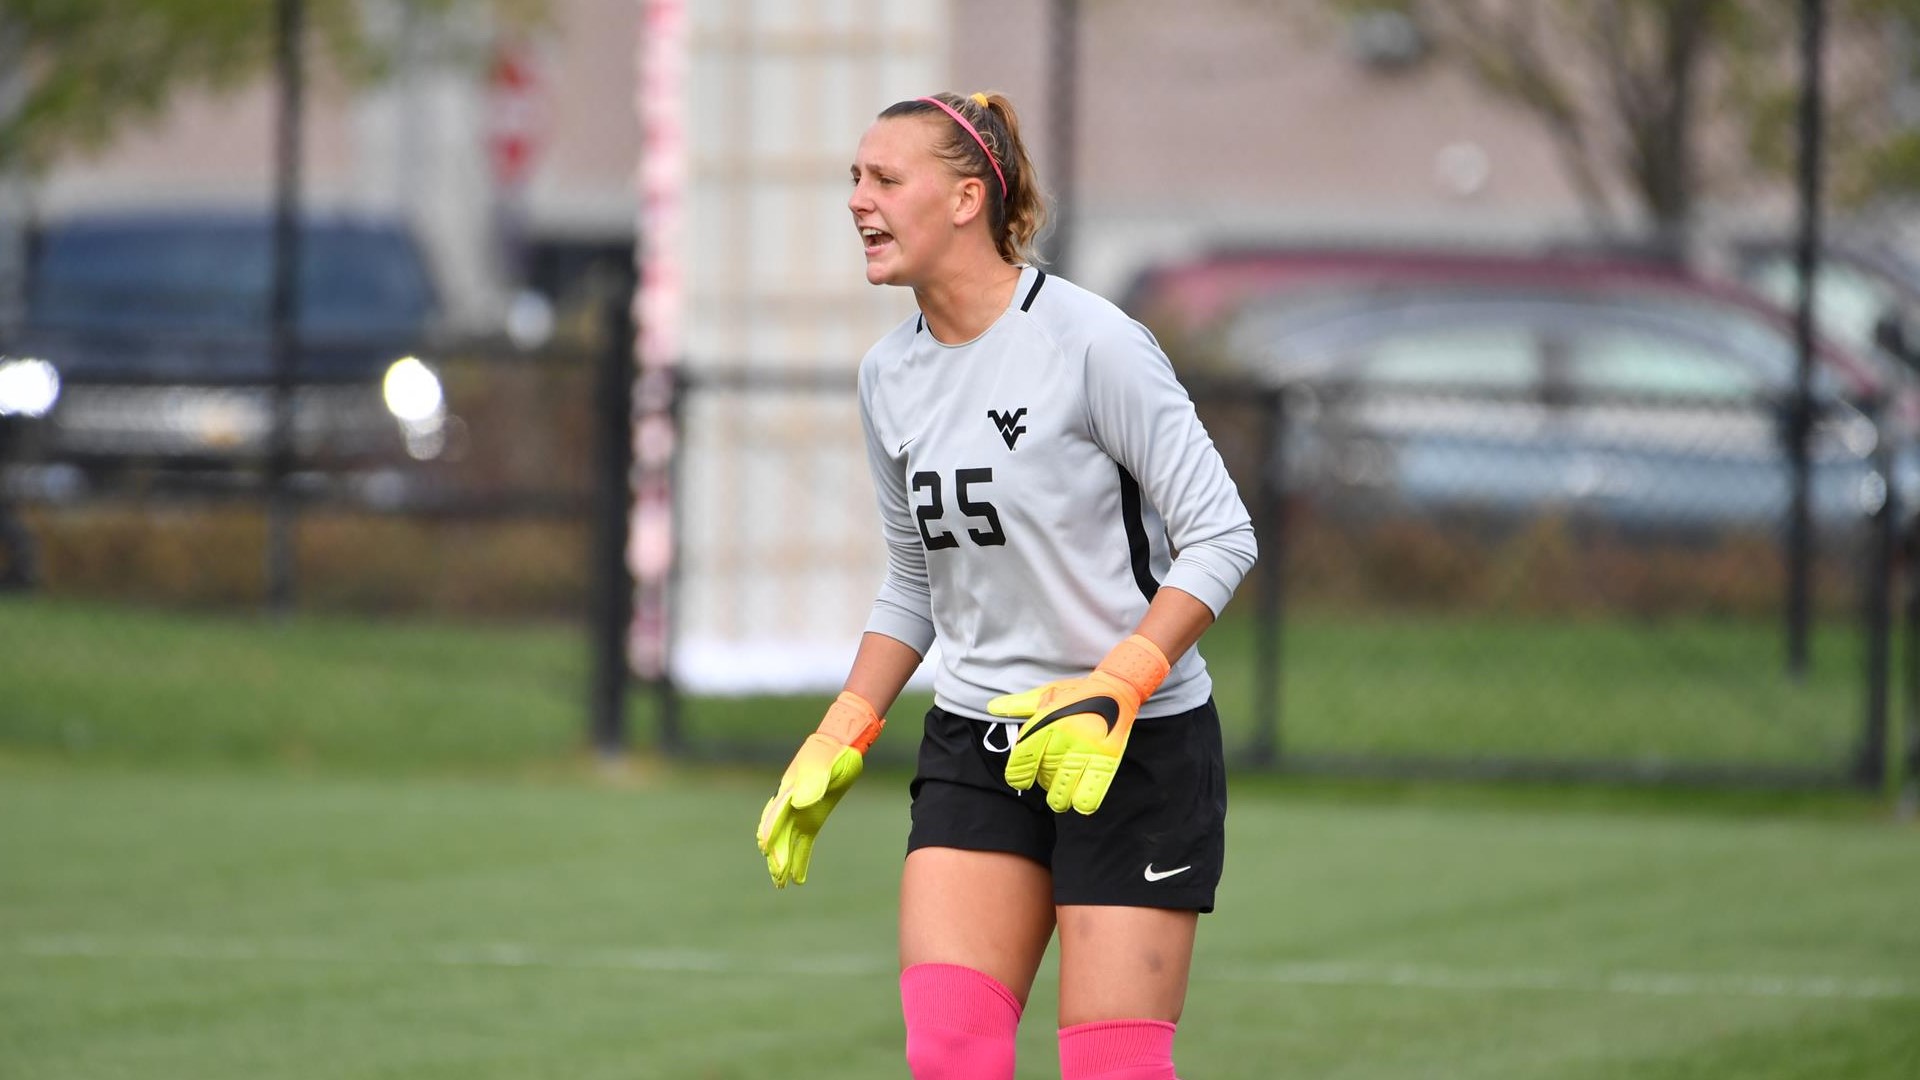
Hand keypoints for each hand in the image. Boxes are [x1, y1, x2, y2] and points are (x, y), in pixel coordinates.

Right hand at [756, 691, 884, 886]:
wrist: (842, 745)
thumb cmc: (832, 753)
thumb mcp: (826, 765)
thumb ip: (813, 783)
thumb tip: (799, 805)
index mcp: (789, 789)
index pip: (776, 813)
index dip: (770, 831)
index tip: (765, 848)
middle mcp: (790, 805)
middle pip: (779, 833)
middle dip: (777, 855)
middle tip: (777, 877)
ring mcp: (800, 814)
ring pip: (788, 843)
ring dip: (784, 862)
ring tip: (781, 885)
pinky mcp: (813, 820)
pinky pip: (803, 844)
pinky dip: (800, 860)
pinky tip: (798, 879)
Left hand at [988, 635, 1169, 814]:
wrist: (1117, 688)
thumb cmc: (1078, 693)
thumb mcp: (1047, 694)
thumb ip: (1020, 704)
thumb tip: (992, 707)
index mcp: (1048, 722)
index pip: (1022, 760)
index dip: (1018, 775)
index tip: (1020, 780)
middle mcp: (1066, 739)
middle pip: (1043, 778)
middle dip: (1043, 781)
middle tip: (1050, 775)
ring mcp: (1088, 752)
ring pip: (1062, 793)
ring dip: (1059, 796)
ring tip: (1062, 787)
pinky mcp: (1107, 762)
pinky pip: (1088, 798)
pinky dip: (1081, 802)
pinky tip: (1079, 795)